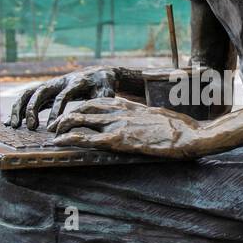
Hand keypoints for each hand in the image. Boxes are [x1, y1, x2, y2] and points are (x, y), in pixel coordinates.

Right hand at [8, 68, 123, 130]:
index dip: (56, 111)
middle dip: (32, 108)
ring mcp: (51, 85)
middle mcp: (60, 82)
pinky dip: (17, 108)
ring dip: (20, 108)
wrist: (98, 74)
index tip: (51, 127)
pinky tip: (10, 122)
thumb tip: (93, 114)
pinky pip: (28, 98)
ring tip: (13, 125)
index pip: (63, 95)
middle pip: (41, 91)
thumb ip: (102, 101)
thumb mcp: (107, 92)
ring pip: (30, 92)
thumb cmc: (104, 86)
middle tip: (31, 127)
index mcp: (76, 82)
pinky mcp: (46, 91)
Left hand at [52, 97, 201, 157]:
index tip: (72, 112)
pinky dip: (70, 139)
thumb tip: (142, 120)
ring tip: (52, 132)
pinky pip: (88, 138)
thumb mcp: (159, 116)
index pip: (98, 99)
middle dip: (67, 114)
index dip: (82, 105)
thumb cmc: (180, 128)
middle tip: (55, 123)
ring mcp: (118, 125)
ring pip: (81, 119)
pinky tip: (59, 142)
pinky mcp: (119, 141)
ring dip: (62, 125)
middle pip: (85, 106)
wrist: (190, 135)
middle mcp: (120, 111)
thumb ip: (144, 116)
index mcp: (130, 105)